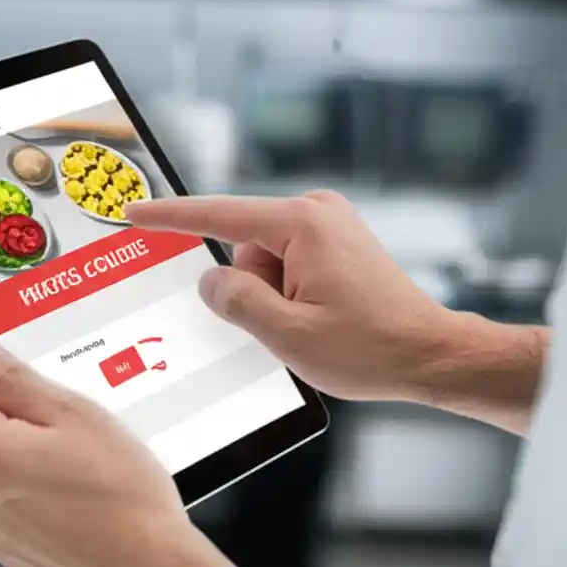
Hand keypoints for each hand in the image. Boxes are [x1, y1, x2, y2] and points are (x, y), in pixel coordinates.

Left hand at [0, 333, 243, 566]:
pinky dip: (35, 490)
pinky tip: (77, 496)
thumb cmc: (124, 501)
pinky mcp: (6, 548)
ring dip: (26, 454)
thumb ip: (13, 378)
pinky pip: (9, 499)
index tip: (16, 373)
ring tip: (80, 466)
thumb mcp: (76, 415)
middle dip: (12, 414)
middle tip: (68, 427)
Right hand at [126, 191, 458, 403]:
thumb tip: (209, 280)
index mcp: (303, 224)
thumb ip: (237, 303)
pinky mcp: (337, 240)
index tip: (135, 213)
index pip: (218, 214)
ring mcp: (330, 224)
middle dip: (253, 289)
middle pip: (245, 247)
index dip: (170, 217)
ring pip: (265, 260)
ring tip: (317, 322)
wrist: (431, 354)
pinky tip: (323, 316)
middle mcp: (317, 211)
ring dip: (274, 296)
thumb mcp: (288, 335)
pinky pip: (287, 263)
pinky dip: (290, 293)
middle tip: (293, 323)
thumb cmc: (371, 348)